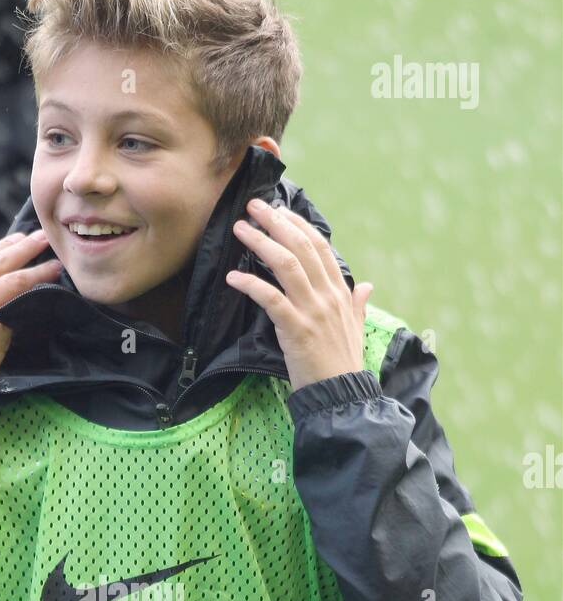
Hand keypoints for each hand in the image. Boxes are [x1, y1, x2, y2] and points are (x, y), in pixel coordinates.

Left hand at [226, 200, 373, 391]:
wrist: (342, 394)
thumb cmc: (344, 363)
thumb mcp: (357, 328)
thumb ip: (358, 303)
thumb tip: (367, 285)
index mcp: (340, 292)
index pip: (320, 247)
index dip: (299, 225)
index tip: (280, 212)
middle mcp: (327, 296)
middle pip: (301, 247)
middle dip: (276, 223)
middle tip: (254, 207)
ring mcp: (312, 311)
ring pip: (286, 265)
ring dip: (261, 242)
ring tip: (241, 229)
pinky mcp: (295, 329)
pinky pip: (270, 298)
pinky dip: (250, 284)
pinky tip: (233, 276)